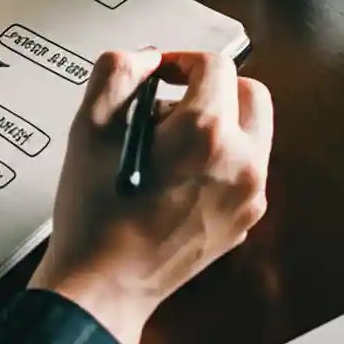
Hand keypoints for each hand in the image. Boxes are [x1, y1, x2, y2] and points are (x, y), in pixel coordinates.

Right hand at [29, 50, 272, 343]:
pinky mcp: (246, 219)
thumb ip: (119, 72)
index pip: (215, 66)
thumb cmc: (94, 211)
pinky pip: (246, 169)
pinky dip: (221, 159)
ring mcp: (250, 195)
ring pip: (253, 132)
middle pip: (250, 94)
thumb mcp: (90, 126)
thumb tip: (147, 59)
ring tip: (170, 143)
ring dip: (220, 123)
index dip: (181, 59)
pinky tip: (178, 176)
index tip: (158, 74)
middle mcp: (242, 162)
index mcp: (206, 133)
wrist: (104, 284)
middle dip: (214, 88)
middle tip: (172, 101)